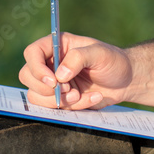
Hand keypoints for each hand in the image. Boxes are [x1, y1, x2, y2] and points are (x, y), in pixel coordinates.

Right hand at [20, 32, 134, 109]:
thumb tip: (59, 75)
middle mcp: (51, 63)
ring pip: (36, 95)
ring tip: (79, 95)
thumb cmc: (114, 61)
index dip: (36, 68)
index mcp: (57, 45)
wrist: (125, 81)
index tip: (53, 81)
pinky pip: (54, 108)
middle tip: (68, 89)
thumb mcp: (100, 53)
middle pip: (27, 76)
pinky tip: (91, 98)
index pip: (32, 52)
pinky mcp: (59, 98)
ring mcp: (53, 82)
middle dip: (46, 88)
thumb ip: (79, 58)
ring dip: (58, 100)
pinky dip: (73, 107)